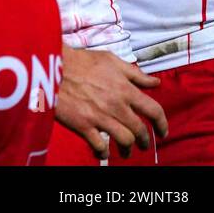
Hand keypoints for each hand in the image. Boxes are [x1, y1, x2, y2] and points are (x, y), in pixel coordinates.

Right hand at [54, 45, 166, 159]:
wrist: (51, 65)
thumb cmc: (79, 60)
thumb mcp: (109, 60)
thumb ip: (134, 73)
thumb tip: (155, 83)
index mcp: (125, 89)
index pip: (154, 111)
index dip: (162, 124)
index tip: (163, 131)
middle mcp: (117, 105)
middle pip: (140, 130)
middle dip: (144, 140)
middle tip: (143, 144)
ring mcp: (100, 117)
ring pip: (124, 140)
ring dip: (127, 148)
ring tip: (126, 151)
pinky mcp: (83, 125)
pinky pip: (99, 145)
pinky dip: (104, 152)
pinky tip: (103, 152)